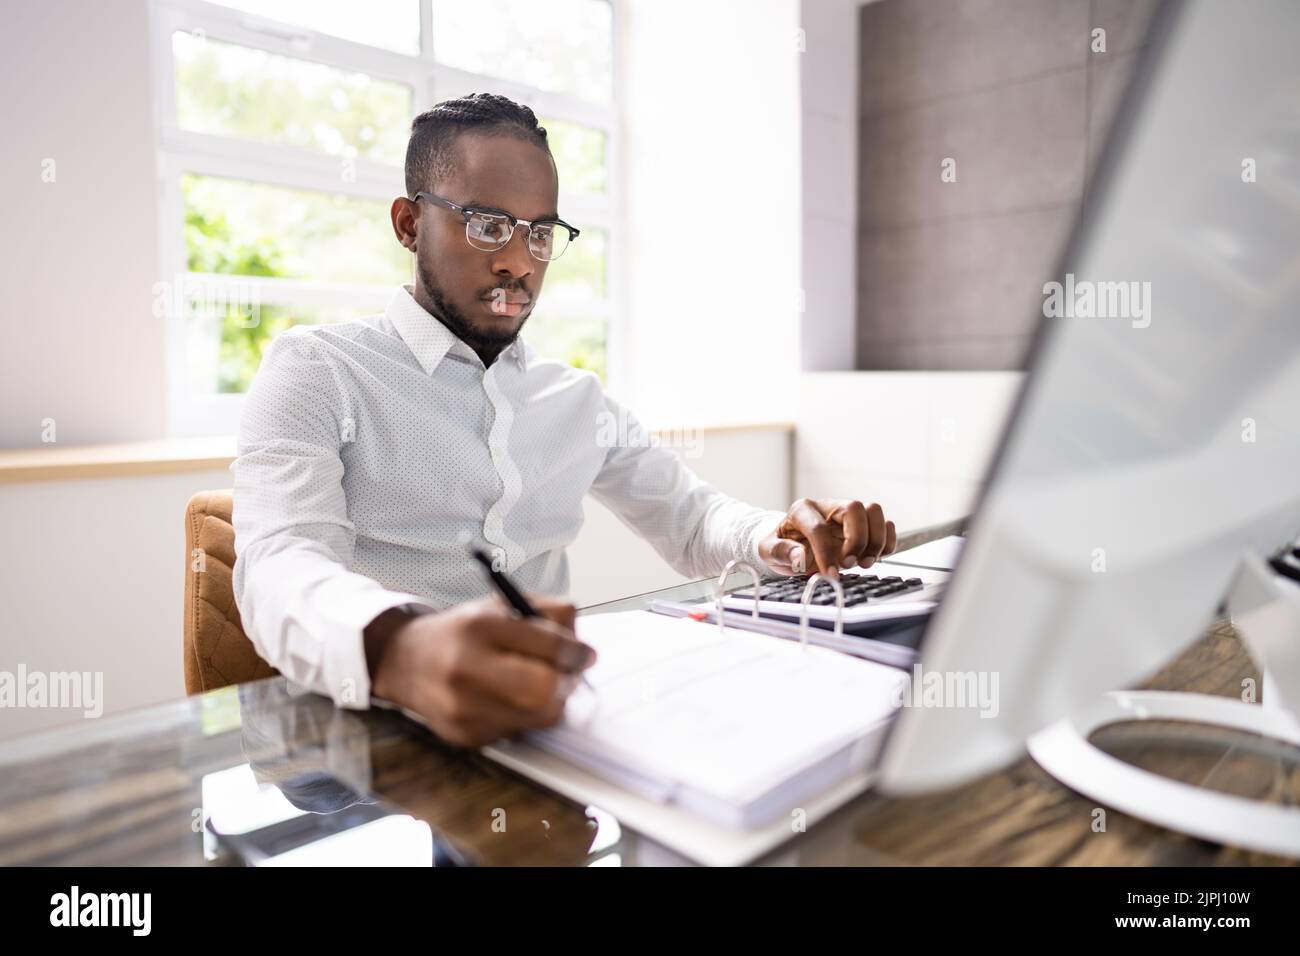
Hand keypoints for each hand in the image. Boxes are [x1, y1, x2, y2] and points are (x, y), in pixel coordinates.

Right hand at [367, 594, 594, 747]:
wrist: (405, 661)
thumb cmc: (463, 632)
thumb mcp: (501, 606)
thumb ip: (547, 615)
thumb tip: (581, 649)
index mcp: (480, 626)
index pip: (548, 645)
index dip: (576, 652)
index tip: (585, 655)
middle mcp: (466, 667)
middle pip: (543, 689)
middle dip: (565, 682)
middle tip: (565, 675)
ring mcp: (463, 707)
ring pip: (537, 717)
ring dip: (550, 702)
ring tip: (536, 685)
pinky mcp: (465, 735)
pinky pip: (518, 732)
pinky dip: (524, 716)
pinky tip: (508, 700)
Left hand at [758, 498, 896, 578]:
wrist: (788, 543)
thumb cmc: (780, 545)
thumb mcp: (768, 550)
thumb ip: (781, 551)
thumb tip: (800, 557)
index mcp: (801, 510)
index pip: (819, 527)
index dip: (826, 552)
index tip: (831, 574)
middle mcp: (827, 506)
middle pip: (854, 508)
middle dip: (857, 540)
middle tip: (851, 564)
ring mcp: (846, 513)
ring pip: (872, 511)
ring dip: (875, 539)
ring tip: (865, 563)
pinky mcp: (861, 523)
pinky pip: (883, 523)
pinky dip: (887, 540)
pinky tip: (877, 556)